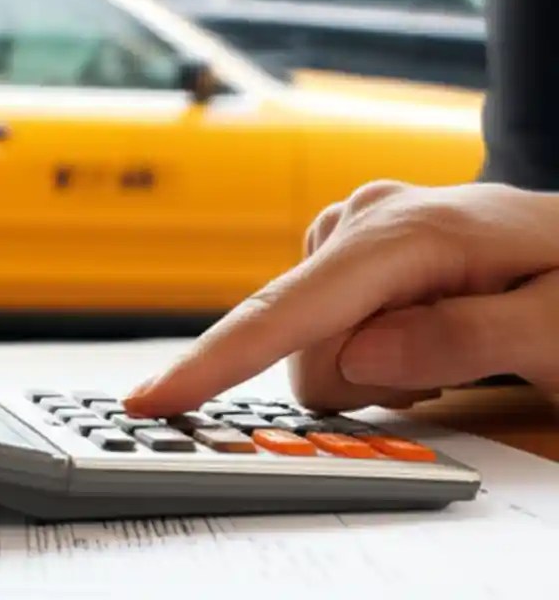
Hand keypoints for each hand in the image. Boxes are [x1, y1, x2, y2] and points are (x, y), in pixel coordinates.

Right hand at [124, 181, 558, 417]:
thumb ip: (464, 338)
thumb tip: (358, 354)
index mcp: (406, 233)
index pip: (290, 311)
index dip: (217, 362)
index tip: (153, 398)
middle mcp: (364, 219)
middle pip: (303, 344)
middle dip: (367, 380)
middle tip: (459, 369)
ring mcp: (355, 229)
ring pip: (313, 339)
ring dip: (375, 365)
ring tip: (458, 340)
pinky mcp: (352, 247)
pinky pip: (325, 322)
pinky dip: (371, 344)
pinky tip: (428, 326)